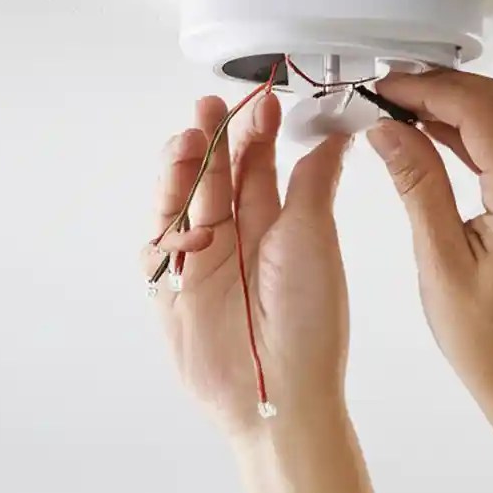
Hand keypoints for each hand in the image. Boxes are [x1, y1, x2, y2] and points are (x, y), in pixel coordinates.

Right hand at [142, 94, 351, 429]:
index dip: (255, 132)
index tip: (261, 101)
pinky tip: (177, 189)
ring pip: (182, 200)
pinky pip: (157, 242)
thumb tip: (335, 135)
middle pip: (215, 175)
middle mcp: (238, 239)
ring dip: (184, 166)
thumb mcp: (315, 237)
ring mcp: (202, 261)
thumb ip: (313, 182)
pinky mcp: (171, 287)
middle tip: (212, 108)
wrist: (279, 391)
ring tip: (191, 137)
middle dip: (212, 138)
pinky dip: (165, 213)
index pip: (258, 165)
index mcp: (276, 226)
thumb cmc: (308, 322)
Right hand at [365, 72, 492, 418]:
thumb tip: (389, 131)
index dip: (425, 90)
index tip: (385, 89)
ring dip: (465, 107)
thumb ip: (417, 186)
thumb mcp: (440, 263)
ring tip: (409, 112)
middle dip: (446, 88)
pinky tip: (442, 141)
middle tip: (394, 92)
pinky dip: (483, 135)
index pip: (478, 111)